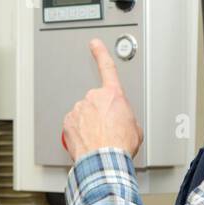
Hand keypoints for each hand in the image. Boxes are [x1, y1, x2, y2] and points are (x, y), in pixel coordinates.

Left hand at [62, 38, 142, 160]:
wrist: (105, 160)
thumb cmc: (120, 145)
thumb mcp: (135, 127)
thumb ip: (126, 115)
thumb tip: (122, 120)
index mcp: (113, 95)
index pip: (107, 68)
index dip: (100, 53)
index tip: (94, 44)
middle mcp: (94, 98)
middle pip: (96, 101)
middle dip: (100, 113)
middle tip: (107, 129)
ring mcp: (79, 109)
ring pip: (83, 113)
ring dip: (89, 123)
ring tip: (99, 138)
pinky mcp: (68, 121)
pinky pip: (74, 124)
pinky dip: (79, 131)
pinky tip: (88, 141)